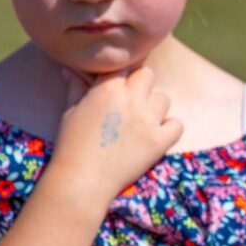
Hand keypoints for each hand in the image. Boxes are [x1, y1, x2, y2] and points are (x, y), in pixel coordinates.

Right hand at [47, 67, 182, 202]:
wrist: (82, 179)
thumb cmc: (71, 145)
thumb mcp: (70, 111)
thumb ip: (75, 87)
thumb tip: (68, 69)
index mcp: (107, 89)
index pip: (124, 66)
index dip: (123, 74)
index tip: (121, 83)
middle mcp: (131, 100)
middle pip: (147, 75)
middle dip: (140, 84)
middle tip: (131, 101)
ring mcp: (148, 120)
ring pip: (164, 98)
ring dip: (154, 106)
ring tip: (141, 120)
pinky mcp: (159, 141)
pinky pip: (177, 125)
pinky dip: (169, 128)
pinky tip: (156, 134)